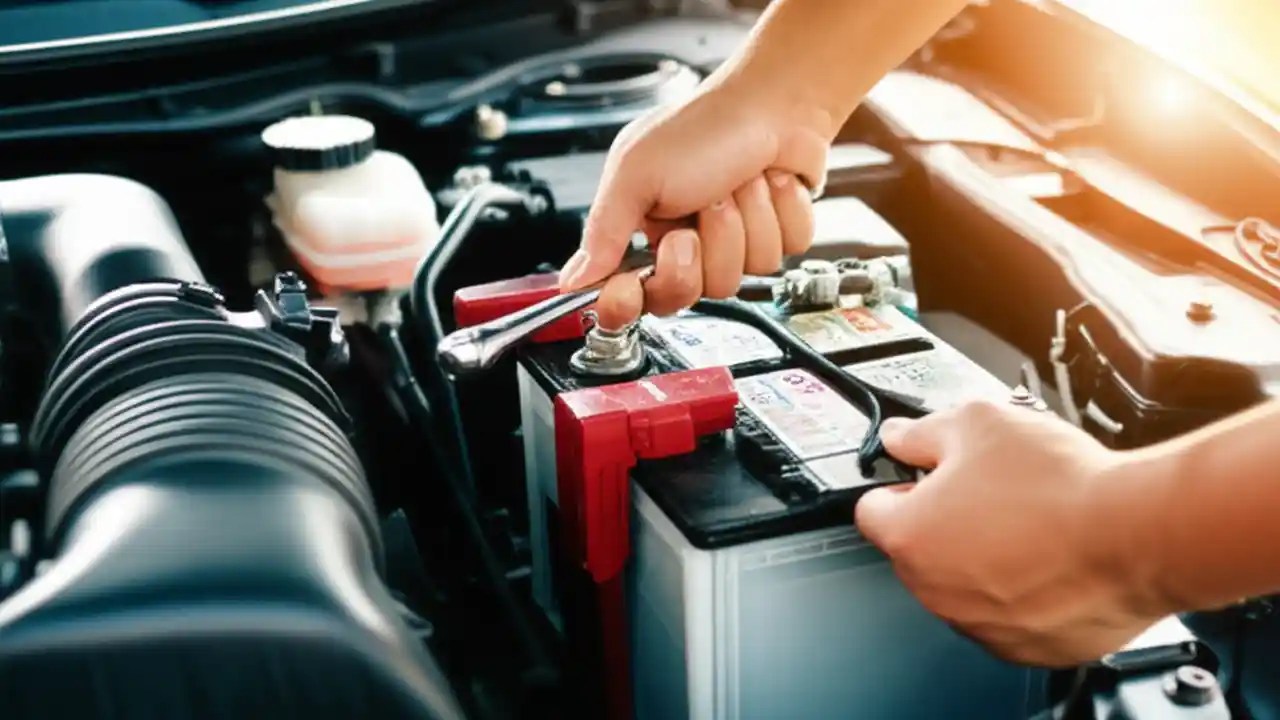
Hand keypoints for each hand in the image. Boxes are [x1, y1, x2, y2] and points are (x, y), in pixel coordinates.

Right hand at [558, 76, 834, 328]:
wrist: (774, 101)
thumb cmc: (705, 125)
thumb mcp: (637, 172)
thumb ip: (603, 230)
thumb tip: (572, 278)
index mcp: (643, 229)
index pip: (625, 294)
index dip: (625, 301)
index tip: (626, 292)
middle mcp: (685, 243)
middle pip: (685, 293)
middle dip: (701, 247)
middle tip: (702, 209)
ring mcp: (732, 245)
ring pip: (738, 276)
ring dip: (744, 221)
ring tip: (738, 182)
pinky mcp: (775, 239)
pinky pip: (781, 253)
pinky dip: (780, 212)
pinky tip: (771, 183)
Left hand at [854, 401, 1167, 666]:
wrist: (1137, 535)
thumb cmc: (1060, 485)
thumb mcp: (978, 423)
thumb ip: (922, 432)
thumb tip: (899, 437)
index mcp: (910, 536)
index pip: (872, 510)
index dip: (901, 484)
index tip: (925, 477)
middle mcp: (935, 590)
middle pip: (920, 548)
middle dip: (945, 520)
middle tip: (991, 492)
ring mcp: (979, 624)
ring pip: (964, 583)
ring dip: (983, 557)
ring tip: (1031, 523)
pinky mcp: (1025, 647)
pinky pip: (1008, 615)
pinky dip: (1023, 592)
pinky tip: (1053, 558)